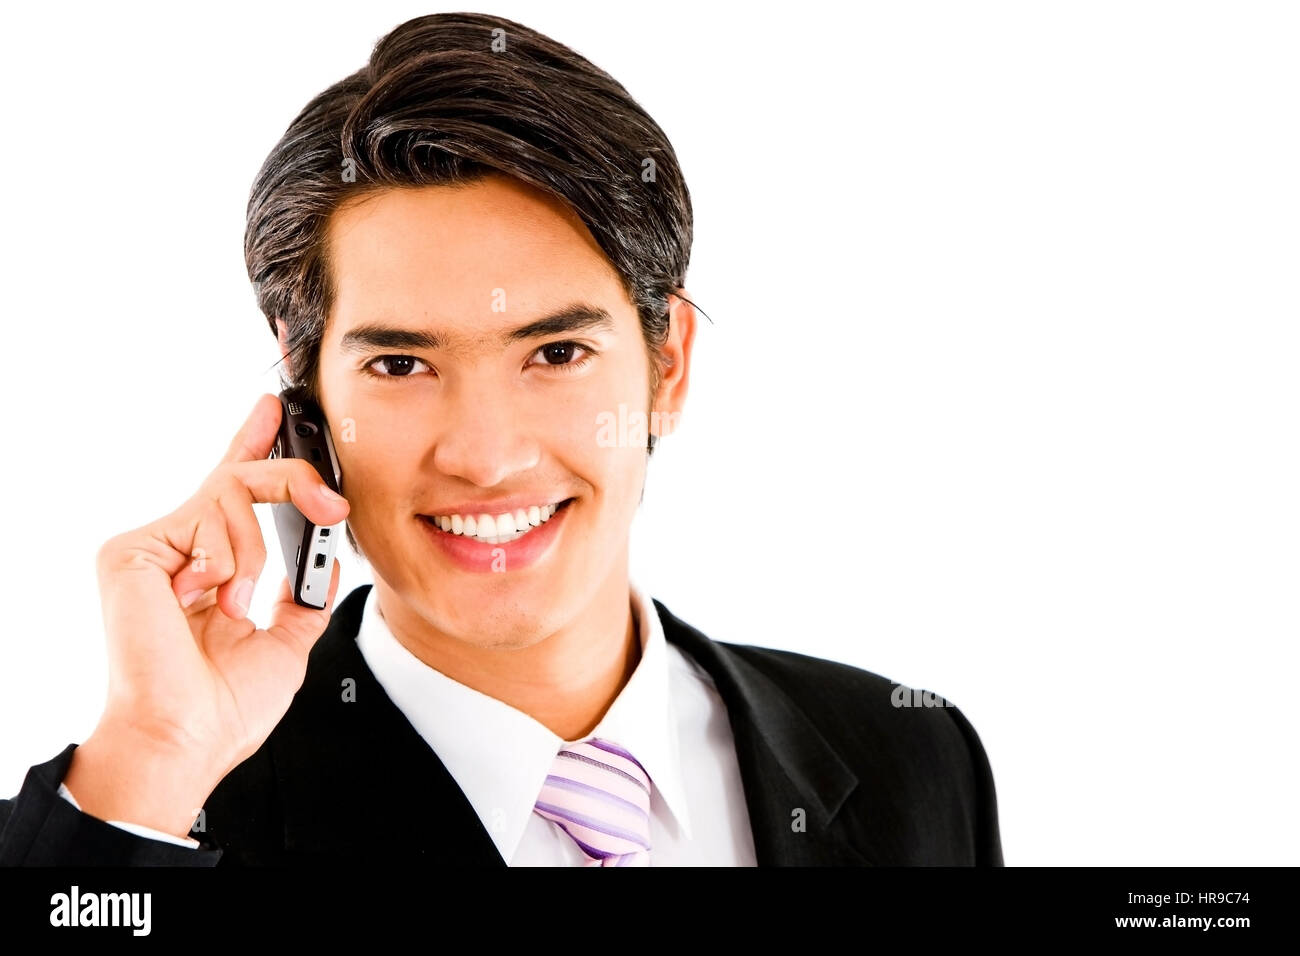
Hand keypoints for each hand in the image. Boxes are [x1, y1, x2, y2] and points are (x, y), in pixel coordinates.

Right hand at [64, 394, 349, 836]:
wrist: (186, 738)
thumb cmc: (222, 706)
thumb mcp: (287, 640)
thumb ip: (305, 594)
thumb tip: (328, 562)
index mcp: (211, 566)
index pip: (233, 493)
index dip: (254, 447)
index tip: (276, 411)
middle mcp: (178, 549)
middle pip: (239, 477)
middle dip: (294, 479)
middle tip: (331, 505)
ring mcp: (153, 548)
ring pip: (231, 494)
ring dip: (253, 555)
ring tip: (233, 607)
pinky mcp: (132, 551)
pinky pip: (205, 518)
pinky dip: (224, 562)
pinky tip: (200, 601)